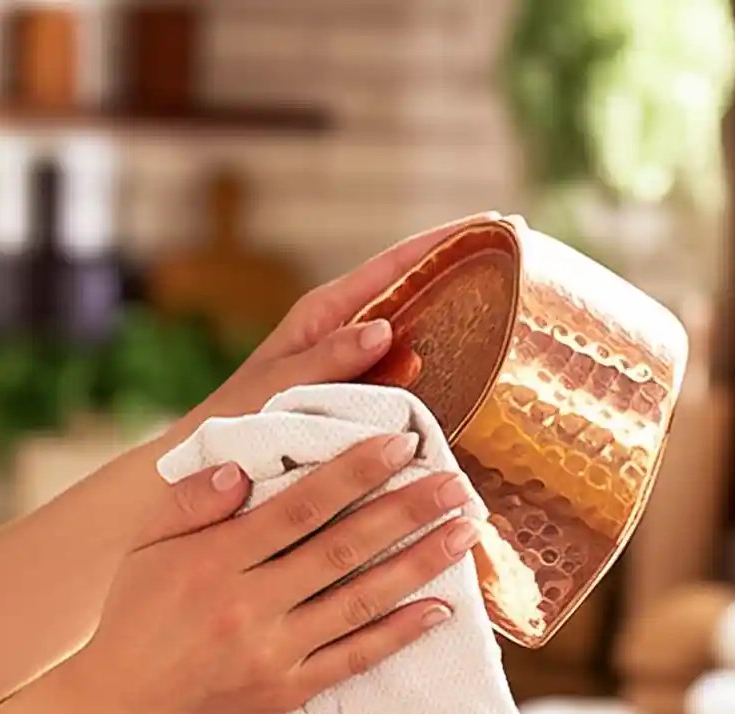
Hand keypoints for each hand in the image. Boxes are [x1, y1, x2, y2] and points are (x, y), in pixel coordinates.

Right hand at [0, 434, 481, 713]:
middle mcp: (251, 604)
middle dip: (407, 510)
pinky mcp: (291, 686)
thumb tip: (238, 468)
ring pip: (362, 599)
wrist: (119, 708)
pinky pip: (356, 656)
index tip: (401, 442)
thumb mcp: (142, 548)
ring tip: (465, 529)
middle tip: (456, 481)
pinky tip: (441, 605)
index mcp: (216, 560)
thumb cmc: (133, 617)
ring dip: (420, 562)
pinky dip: (402, 631)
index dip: (355, 471)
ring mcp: (275, 649)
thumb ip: (189, 502)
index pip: (300, 506)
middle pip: (344, 547)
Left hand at [155, 211, 499, 450]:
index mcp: (325, 313)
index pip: (395, 264)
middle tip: (519, 257)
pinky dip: (445, 363)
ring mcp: (359, 363)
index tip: (494, 222)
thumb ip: (326, 358)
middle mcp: (348, 331)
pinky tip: (478, 371)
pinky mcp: (366, 395)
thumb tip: (384, 328)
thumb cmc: (233, 422)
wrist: (215, 470)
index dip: (444, 241)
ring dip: (459, 315)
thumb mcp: (277, 385)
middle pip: (415, 288)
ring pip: (420, 328)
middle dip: (463, 270)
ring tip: (513, 304)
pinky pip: (414, 370)